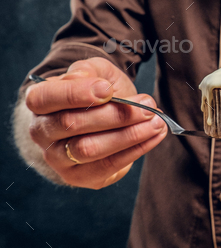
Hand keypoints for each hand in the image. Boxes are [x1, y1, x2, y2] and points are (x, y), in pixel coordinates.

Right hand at [25, 57, 166, 188]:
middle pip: (71, 124)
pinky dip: (135, 150)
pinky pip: (107, 166)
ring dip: (128, 135)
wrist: (100, 116)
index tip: (108, 90)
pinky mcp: (79, 177)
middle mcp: (41, 132)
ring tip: (155, 122)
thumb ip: (89, 70)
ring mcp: (57, 159)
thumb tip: (84, 79)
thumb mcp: (94, 71)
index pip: (44, 98)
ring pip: (88, 149)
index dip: (75, 94)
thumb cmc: (95, 90)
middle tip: (147, 106)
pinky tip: (154, 136)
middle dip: (114, 115)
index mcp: (39, 102)